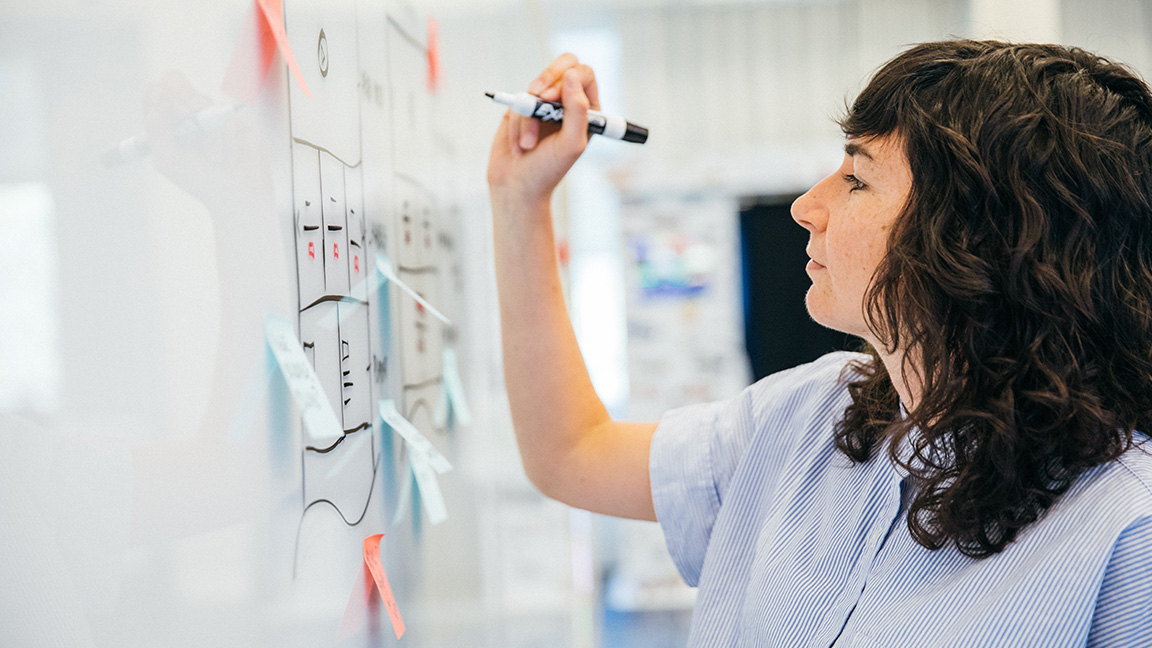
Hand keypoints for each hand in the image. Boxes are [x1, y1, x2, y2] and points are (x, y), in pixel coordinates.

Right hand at [487, 53, 600, 209]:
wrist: (516, 186)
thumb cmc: (548, 170)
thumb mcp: (570, 144)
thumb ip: (577, 109)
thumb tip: (571, 75)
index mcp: (587, 111)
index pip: (584, 75)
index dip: (567, 79)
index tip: (551, 98)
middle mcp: (567, 104)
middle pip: (563, 65)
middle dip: (546, 79)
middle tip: (536, 96)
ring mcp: (543, 104)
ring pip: (534, 88)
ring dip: (527, 117)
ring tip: (527, 145)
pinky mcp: (522, 109)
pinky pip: (517, 101)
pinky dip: (516, 123)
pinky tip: (518, 145)